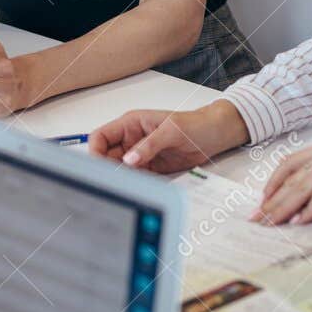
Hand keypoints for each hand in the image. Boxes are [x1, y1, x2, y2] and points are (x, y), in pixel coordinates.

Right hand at [89, 101, 248, 173]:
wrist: (216, 136)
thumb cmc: (195, 124)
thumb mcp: (171, 131)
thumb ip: (149, 145)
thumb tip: (128, 159)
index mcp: (130, 124)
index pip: (101, 137)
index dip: (95, 151)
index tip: (98, 167)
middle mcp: (132, 140)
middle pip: (106, 157)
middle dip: (108, 169)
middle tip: (115, 180)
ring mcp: (140, 155)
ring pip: (119, 170)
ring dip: (122, 178)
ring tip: (130, 185)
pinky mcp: (150, 168)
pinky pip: (135, 178)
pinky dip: (135, 184)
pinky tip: (141, 186)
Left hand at [253, 137, 311, 224]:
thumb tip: (283, 207)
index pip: (290, 164)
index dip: (273, 184)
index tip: (260, 203)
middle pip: (294, 177)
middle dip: (273, 200)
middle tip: (257, 218)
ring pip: (303, 187)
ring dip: (285, 208)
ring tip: (271, 223)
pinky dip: (309, 210)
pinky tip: (298, 222)